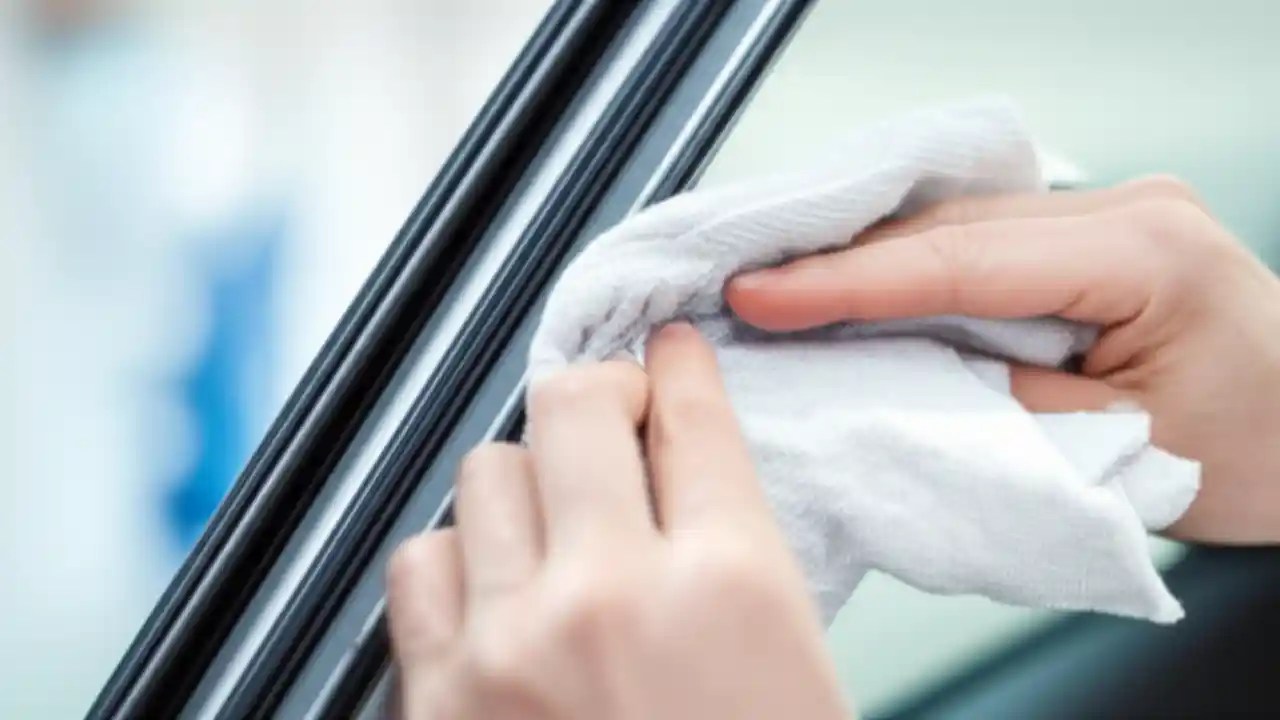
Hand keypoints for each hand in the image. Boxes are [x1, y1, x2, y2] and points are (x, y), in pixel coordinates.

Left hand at [385, 324, 849, 719]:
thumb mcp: (796, 675)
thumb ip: (740, 566)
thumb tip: (691, 481)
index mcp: (732, 587)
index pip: (693, 416)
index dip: (679, 369)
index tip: (667, 357)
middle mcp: (611, 595)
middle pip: (576, 407)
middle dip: (600, 396)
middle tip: (612, 419)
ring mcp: (508, 644)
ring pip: (487, 472)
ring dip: (527, 485)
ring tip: (553, 527)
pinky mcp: (436, 702)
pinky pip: (421, 564)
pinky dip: (458, 563)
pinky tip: (493, 593)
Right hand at [727, 176, 1279, 543]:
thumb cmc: (1259, 454)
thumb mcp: (1117, 453)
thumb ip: (993, 404)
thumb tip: (887, 374)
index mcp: (1144, 254)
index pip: (958, 259)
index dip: (844, 281)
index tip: (759, 295)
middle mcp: (1128, 210)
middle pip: (948, 227)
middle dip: (838, 260)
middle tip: (743, 290)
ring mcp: (1113, 213)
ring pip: (956, 226)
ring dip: (867, 260)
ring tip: (779, 288)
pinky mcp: (1095, 236)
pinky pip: (981, 239)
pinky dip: (912, 267)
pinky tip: (856, 285)